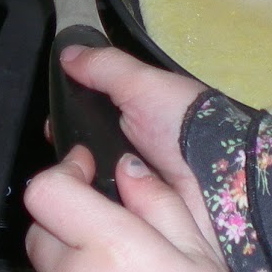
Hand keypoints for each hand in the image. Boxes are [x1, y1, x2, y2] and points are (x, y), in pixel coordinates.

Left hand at [25, 147, 271, 271]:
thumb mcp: (204, 255)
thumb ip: (160, 202)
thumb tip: (127, 167)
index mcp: (111, 247)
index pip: (45, 191)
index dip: (63, 170)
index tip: (86, 167)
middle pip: (38, 227)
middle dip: (65, 213)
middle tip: (108, 218)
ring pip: (49, 269)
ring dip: (72, 255)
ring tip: (124, 270)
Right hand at [57, 46, 214, 243]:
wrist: (221, 174)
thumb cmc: (184, 121)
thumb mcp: (144, 83)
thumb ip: (105, 67)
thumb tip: (67, 54)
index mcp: (135, 117)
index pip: (87, 120)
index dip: (67, 122)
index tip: (51, 128)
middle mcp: (132, 153)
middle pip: (85, 156)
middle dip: (71, 159)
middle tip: (59, 162)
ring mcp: (134, 188)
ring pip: (91, 187)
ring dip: (81, 185)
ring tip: (67, 185)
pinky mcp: (138, 218)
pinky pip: (106, 214)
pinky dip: (96, 209)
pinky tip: (83, 206)